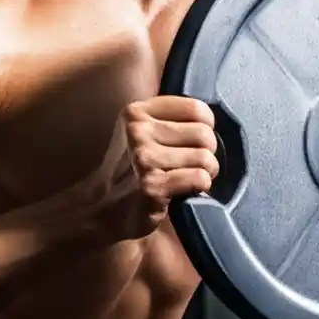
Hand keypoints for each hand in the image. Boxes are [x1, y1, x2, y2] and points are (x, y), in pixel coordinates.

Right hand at [94, 95, 219, 240]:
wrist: (105, 208)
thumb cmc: (132, 169)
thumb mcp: (141, 131)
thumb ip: (169, 117)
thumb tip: (213, 118)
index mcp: (136, 112)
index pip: (197, 109)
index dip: (206, 127)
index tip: (193, 141)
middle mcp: (137, 131)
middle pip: (204, 134)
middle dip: (207, 152)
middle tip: (193, 164)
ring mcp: (143, 159)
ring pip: (205, 158)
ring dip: (206, 172)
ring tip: (189, 177)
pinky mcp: (152, 185)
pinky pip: (199, 178)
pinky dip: (200, 186)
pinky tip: (185, 190)